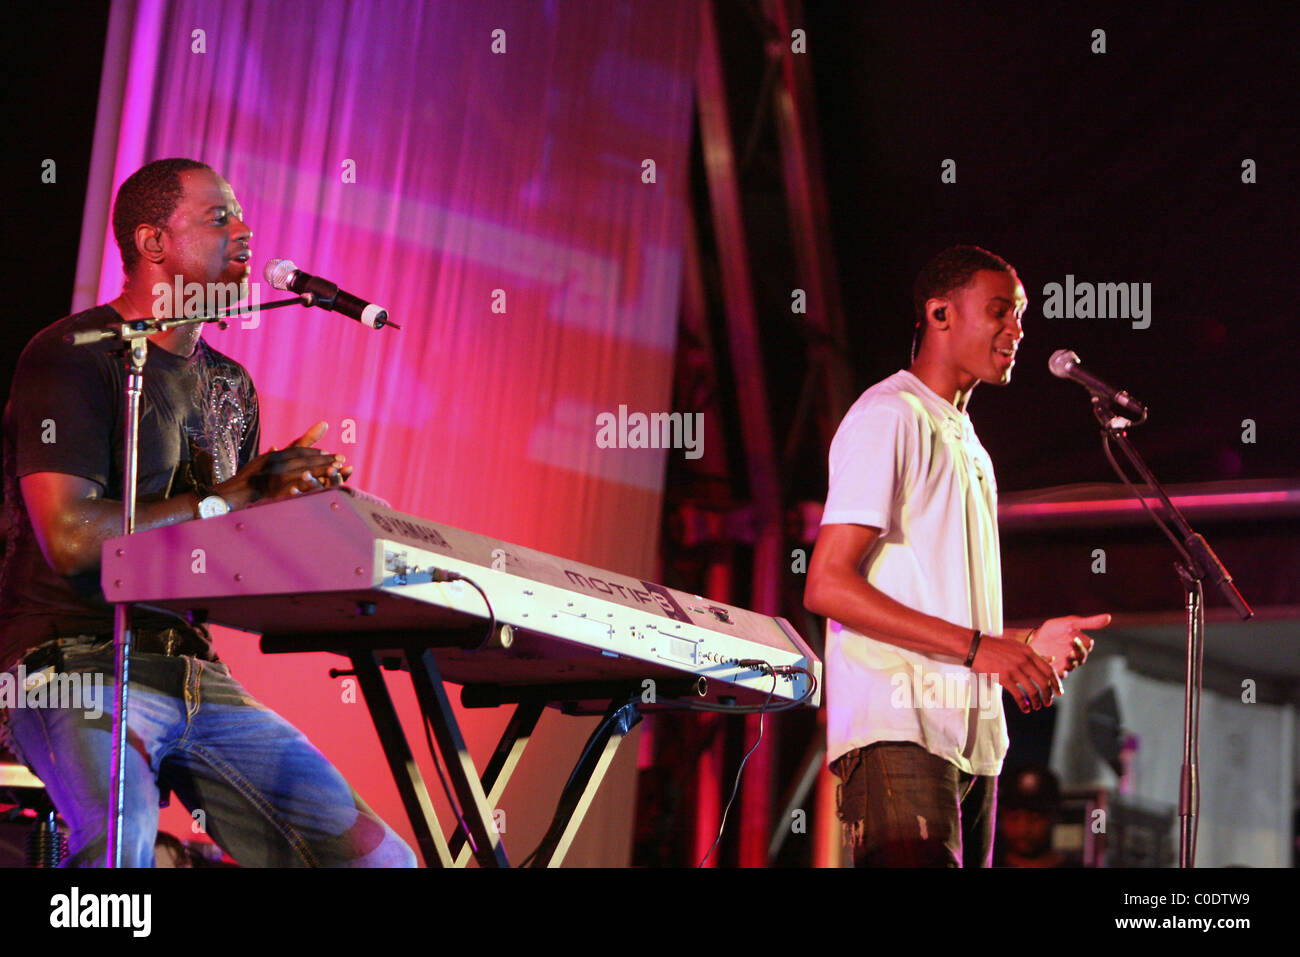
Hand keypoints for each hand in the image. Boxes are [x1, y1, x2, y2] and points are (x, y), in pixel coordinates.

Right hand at [216, 420, 352, 507]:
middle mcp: (272, 463)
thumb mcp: (264, 462)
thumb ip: (280, 453)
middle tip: (341, 460)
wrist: (228, 495)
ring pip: (300, 472)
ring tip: (336, 471)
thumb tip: (281, 444)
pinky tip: (317, 488)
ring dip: (319, 471)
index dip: (315, 453)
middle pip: (303, 460)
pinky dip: (303, 487)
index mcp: (272, 456)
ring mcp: (270, 477)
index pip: (298, 452)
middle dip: (323, 460)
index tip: (331, 454)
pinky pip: (289, 489)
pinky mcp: (269, 491)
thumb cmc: (247, 480)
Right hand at [971, 634, 1062, 713]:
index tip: (1059, 692)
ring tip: (1038, 706)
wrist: (977, 647)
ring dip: (1037, 701)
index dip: (1056, 683)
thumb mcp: (1018, 646)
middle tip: (1048, 702)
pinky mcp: (1004, 678)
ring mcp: (1014, 670)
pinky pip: (1018, 695)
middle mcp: (1024, 660)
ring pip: (1032, 690)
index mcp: (1029, 652)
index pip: (1049, 669)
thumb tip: (1051, 659)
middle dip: (1048, 695)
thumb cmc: (997, 647)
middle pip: (1043, 682)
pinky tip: (1026, 709)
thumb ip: (1035, 655)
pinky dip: (1024, 704)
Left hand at [1027, 614, 1109, 677]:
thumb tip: (1109, 617)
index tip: (1075, 639)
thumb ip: (1089, 622)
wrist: (1033, 638)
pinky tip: (1057, 670)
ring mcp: (1065, 664)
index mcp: (1080, 645)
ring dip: (1069, 664)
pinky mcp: (1055, 671)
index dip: (1082, 645)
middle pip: (1080, 658)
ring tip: (1064, 658)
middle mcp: (1075, 656)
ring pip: (1071, 667)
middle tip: (1070, 650)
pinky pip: (1059, 675)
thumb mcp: (1070, 623)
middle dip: (1076, 655)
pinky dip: (1059, 673)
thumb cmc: (1053, 630)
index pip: (1086, 647)